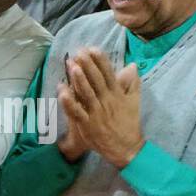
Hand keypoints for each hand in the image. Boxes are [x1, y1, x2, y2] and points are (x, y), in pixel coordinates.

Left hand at [62, 47, 144, 167]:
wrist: (126, 147)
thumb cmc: (128, 123)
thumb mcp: (134, 101)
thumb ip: (132, 83)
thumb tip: (131, 65)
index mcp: (117, 95)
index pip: (108, 74)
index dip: (100, 61)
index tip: (93, 48)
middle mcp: (107, 101)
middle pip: (96, 80)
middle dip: (88, 65)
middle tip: (79, 51)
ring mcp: (96, 113)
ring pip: (86, 93)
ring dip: (79, 79)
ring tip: (72, 65)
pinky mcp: (87, 125)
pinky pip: (76, 111)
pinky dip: (69, 102)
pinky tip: (61, 91)